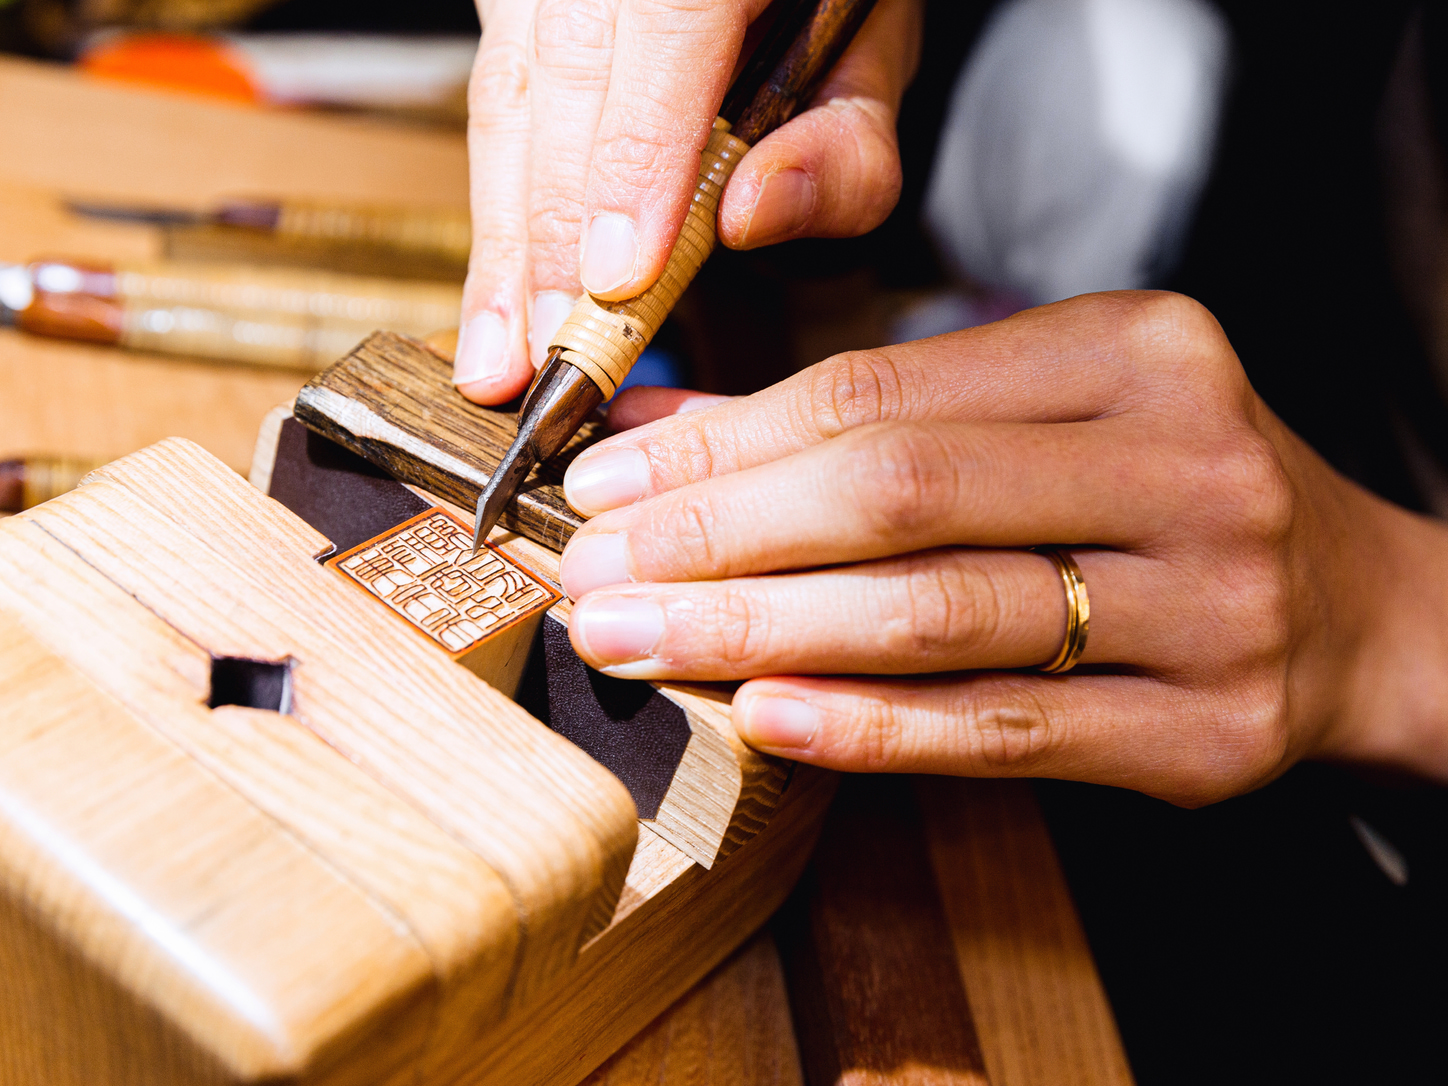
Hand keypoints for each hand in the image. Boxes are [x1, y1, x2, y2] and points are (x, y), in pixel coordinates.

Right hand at [455, 0, 922, 403]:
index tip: (618, 275)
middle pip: (563, 77)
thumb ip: (842, 147)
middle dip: (551, 231)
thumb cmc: (831, 1)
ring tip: (498, 354)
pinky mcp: (513, 2)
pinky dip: (498, 208)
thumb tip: (751, 217)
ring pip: (508, 95)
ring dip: (503, 238)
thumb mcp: (874, 59)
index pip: (667, 30)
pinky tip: (497, 297)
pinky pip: (495, 100)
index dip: (635, 159)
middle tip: (551, 352)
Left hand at [554, 292, 1447, 804]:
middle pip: (900, 493)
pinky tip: (764, 715)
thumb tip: (668, 433)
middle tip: (592, 579)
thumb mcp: (1045, 416)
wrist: (1359, 612)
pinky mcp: (1211, 728)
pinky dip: (873, 726)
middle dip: (718, 539)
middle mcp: (1184, 459)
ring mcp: (1212, 599)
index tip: (608, 488)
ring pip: (941, 614)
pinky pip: (1007, 731)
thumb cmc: (1162, 495)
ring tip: (637, 646)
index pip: (882, 389)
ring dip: (761, 633)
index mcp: (1134, 350)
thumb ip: (871, 417)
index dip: (724, 443)